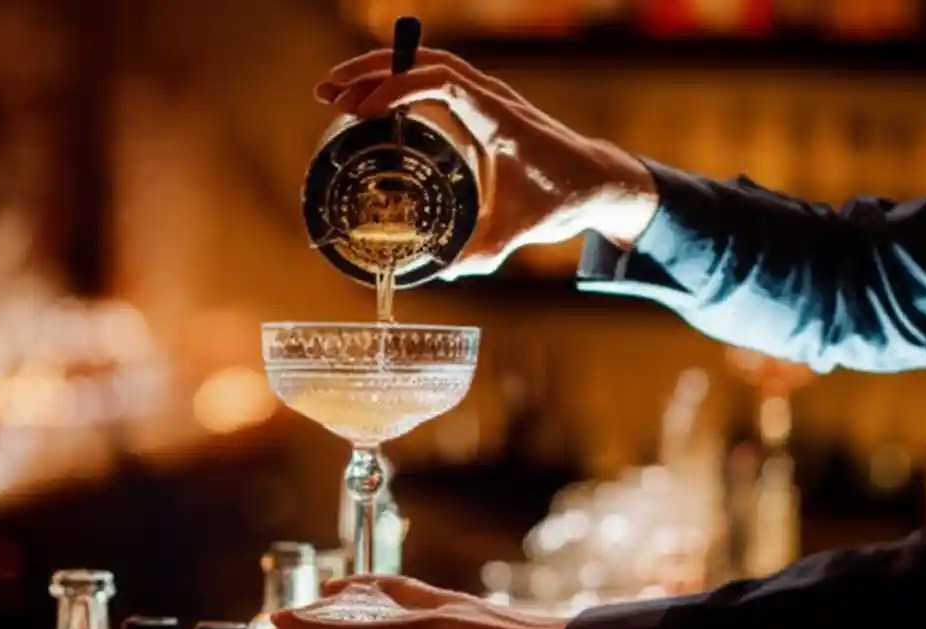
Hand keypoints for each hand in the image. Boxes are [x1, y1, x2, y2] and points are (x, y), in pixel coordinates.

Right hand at [314, 48, 658, 278]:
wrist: (597, 178)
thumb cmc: (564, 196)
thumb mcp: (521, 229)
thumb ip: (483, 252)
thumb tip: (443, 271)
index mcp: (500, 119)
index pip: (443, 82)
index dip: (399, 88)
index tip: (364, 110)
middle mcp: (491, 97)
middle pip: (424, 60)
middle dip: (371, 71)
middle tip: (328, 93)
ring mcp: (485, 96)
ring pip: (426, 62)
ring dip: (379, 71)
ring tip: (336, 93)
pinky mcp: (480, 103)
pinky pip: (432, 77)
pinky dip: (397, 82)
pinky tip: (370, 101)